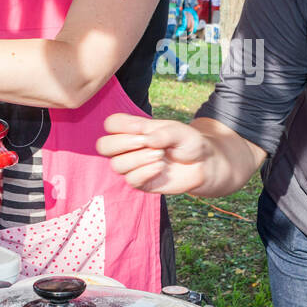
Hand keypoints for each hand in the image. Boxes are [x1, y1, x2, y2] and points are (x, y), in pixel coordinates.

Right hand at [97, 114, 213, 193]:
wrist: (203, 164)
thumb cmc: (188, 143)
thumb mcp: (180, 131)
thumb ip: (164, 133)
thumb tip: (147, 140)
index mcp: (133, 130)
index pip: (110, 124)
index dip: (120, 125)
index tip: (142, 128)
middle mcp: (128, 148)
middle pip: (103, 146)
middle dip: (122, 143)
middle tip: (145, 142)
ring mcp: (133, 166)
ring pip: (117, 165)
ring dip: (138, 159)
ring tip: (160, 155)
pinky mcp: (141, 182)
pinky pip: (131, 180)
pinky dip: (145, 172)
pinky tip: (160, 167)